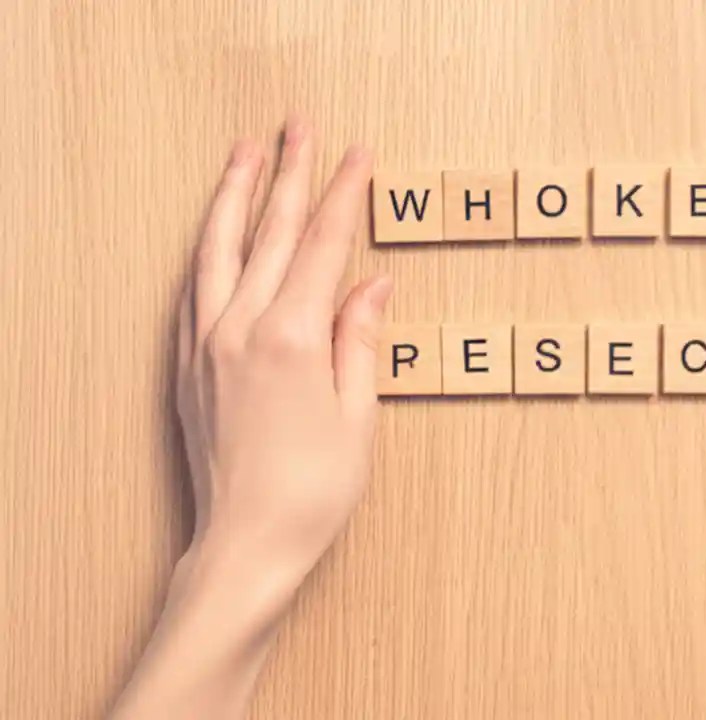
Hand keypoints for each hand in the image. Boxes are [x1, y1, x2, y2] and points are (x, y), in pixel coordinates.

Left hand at [175, 117, 389, 591]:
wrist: (245, 544)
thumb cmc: (311, 491)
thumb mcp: (357, 415)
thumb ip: (361, 340)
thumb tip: (374, 285)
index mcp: (291, 338)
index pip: (321, 246)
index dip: (342, 195)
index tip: (357, 155)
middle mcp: (240, 329)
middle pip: (267, 233)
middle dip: (287, 174)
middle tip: (299, 127)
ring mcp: (206, 344)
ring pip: (218, 250)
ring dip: (234, 196)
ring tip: (245, 154)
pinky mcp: (186, 366)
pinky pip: (194, 288)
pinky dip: (207, 248)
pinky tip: (214, 233)